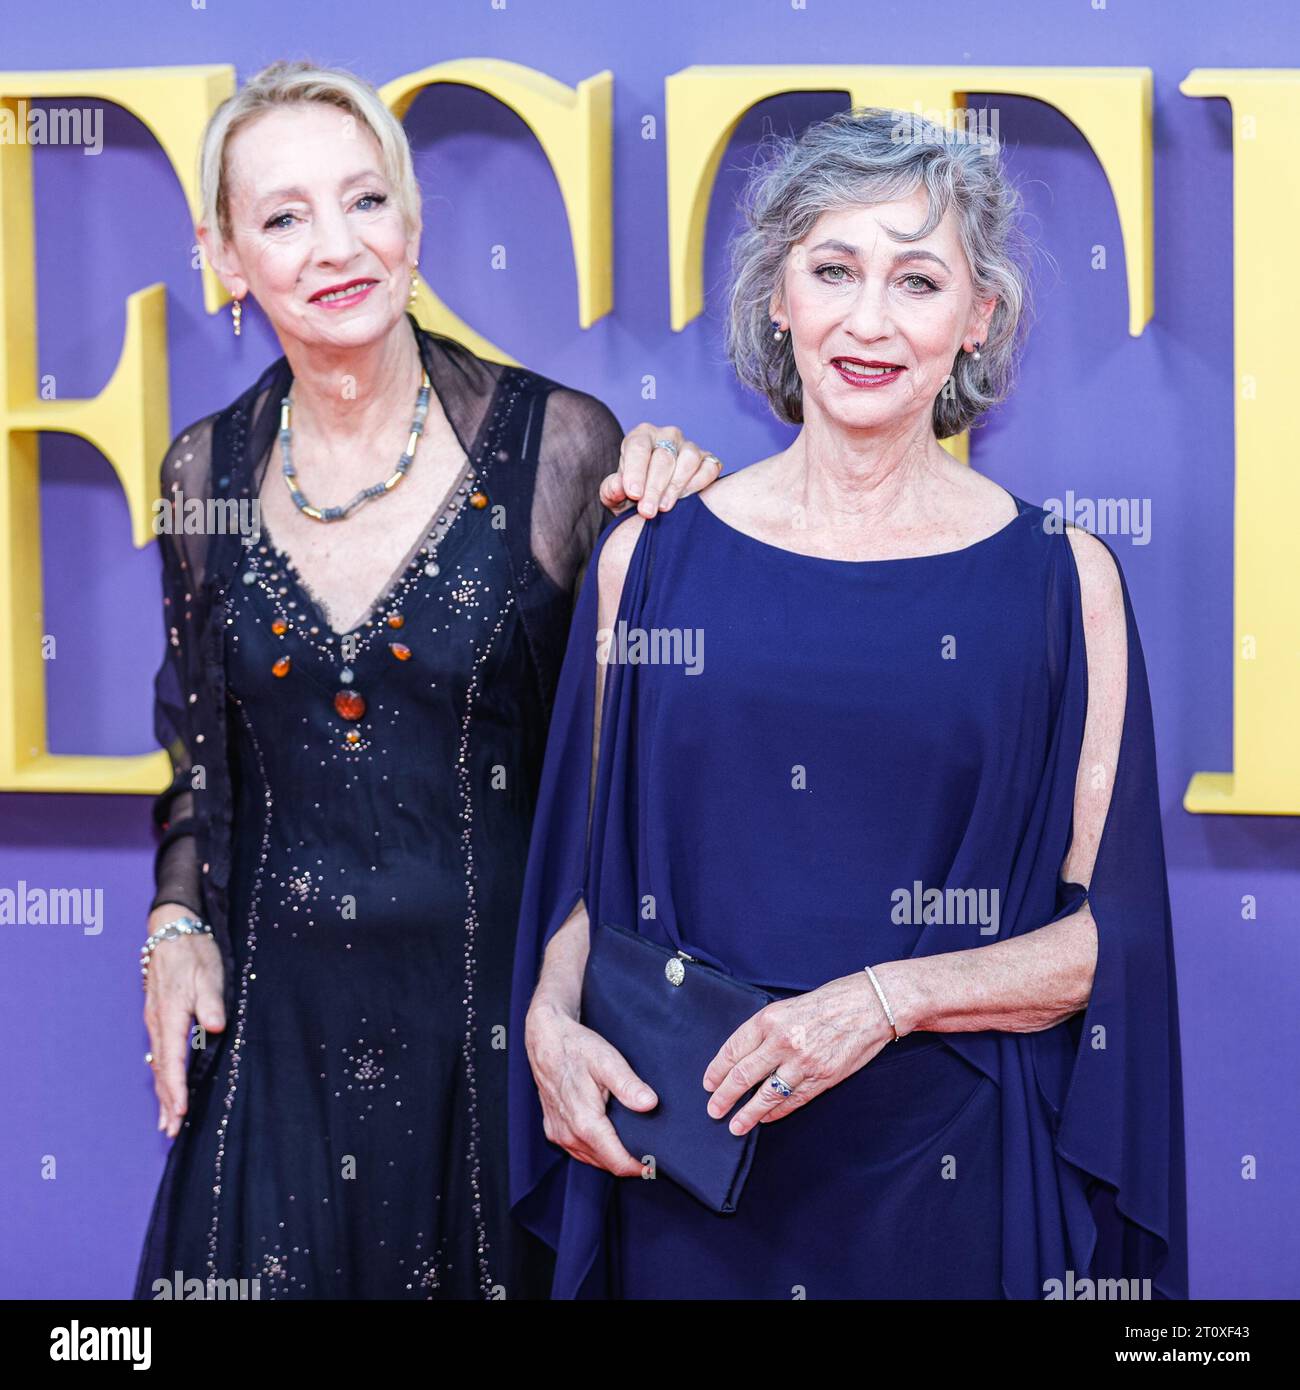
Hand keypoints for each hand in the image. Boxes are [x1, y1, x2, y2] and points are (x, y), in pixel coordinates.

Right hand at [143, 905, 225, 1137]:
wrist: (171, 931)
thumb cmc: (193, 952)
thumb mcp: (209, 974)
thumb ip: (212, 1002)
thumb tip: (215, 1027)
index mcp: (172, 1014)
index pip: (174, 1059)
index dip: (177, 1088)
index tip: (179, 1111)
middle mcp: (159, 1023)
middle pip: (162, 1069)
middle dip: (166, 1101)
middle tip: (171, 1130)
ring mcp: (156, 1021)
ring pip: (159, 1064)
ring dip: (163, 1093)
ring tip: (166, 1122)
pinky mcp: (158, 1018)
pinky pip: (160, 1053)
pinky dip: (162, 1076)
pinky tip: (164, 1089)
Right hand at [524, 1000, 657, 1177]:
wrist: (545, 1039)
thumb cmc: (577, 1048)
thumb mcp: (607, 1061)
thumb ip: (628, 1085)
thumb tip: (651, 1104)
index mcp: (584, 1122)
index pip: (616, 1161)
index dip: (638, 1167)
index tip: (655, 1164)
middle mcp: (569, 1134)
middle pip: (605, 1163)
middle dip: (628, 1164)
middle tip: (650, 1155)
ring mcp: (558, 1133)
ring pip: (590, 1158)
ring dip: (611, 1158)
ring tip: (633, 1149)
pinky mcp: (553, 1128)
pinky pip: (577, 1150)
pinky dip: (595, 1151)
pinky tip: (607, 1139)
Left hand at [599, 423, 723, 517]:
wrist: (655, 502)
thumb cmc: (634, 493)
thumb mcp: (616, 494)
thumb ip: (611, 490)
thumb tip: (618, 488)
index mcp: (641, 437)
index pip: (638, 447)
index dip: (635, 471)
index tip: (633, 494)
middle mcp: (667, 436)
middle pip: (663, 457)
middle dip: (654, 487)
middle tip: (647, 511)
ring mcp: (689, 446)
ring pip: (688, 459)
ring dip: (676, 485)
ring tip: (665, 507)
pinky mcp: (708, 460)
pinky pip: (709, 467)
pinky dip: (699, 483)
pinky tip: (687, 500)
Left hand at [702, 970, 899, 1136]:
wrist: (871, 1005)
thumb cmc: (831, 1001)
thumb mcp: (789, 1006)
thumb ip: (767, 1030)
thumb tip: (745, 1056)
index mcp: (770, 1019)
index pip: (733, 1049)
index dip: (717, 1069)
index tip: (708, 1083)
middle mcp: (782, 1041)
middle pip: (743, 1075)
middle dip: (724, 1096)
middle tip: (713, 1110)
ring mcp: (802, 1062)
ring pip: (766, 1095)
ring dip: (748, 1113)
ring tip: (735, 1126)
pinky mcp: (822, 1078)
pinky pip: (792, 1101)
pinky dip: (777, 1112)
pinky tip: (766, 1118)